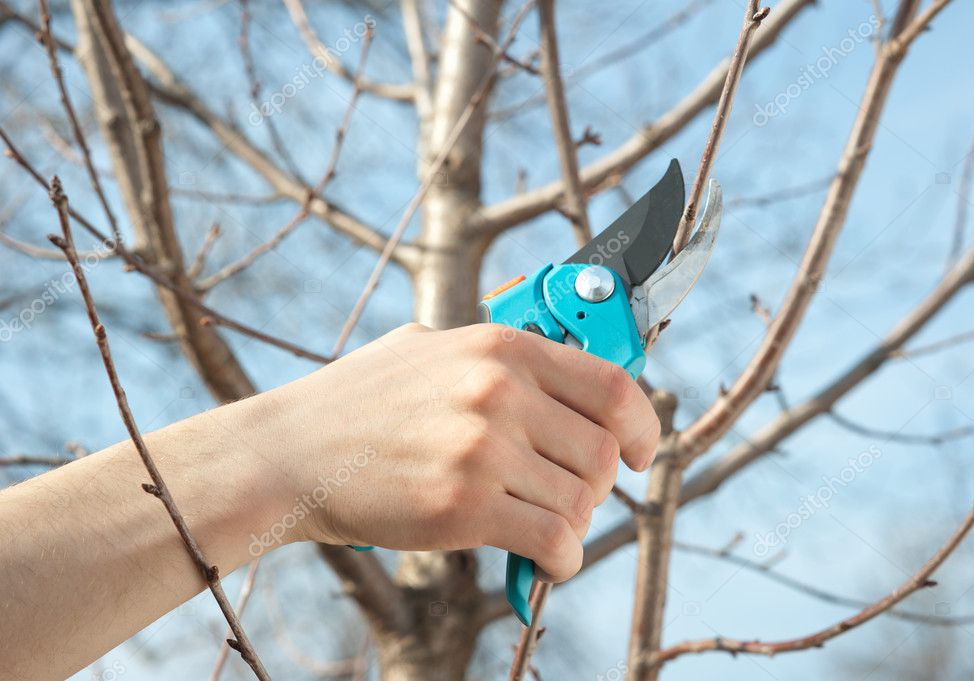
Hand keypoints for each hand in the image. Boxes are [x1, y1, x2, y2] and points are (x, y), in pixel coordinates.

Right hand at [258, 323, 659, 581]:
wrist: (291, 454)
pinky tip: (546, 561)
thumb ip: (494, 355)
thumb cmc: (360, 402)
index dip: (642, 424)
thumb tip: (557, 371)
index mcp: (500, 348)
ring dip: (575, 525)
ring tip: (548, 529)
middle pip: (603, 453)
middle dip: (600, 485)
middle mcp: (500, 392)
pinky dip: (562, 560)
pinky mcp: (463, 508)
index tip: (641, 451)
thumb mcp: (430, 348)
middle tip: (574, 496)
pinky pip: (552, 541)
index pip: (611, 385)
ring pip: (580, 502)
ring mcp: (482, 450)